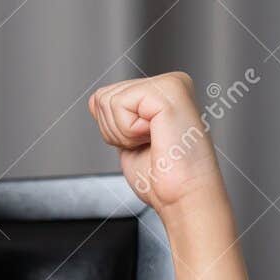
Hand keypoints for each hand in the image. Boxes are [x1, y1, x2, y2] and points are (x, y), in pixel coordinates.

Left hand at [87, 71, 223, 212]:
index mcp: (161, 92)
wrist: (183, 196)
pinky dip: (128, 131)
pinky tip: (155, 136)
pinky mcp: (168, 89)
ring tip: (153, 142)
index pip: (105, 96)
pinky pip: (119, 104)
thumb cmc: (163, 178)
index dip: (113, 130)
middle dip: (115, 131)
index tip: (145, 144)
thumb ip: (115, 117)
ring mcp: (169, 84)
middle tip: (149, 145)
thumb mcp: (128, 141)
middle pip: (102, 96)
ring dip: (123, 133)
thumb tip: (95, 100)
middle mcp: (168, 83)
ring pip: (107, 99)